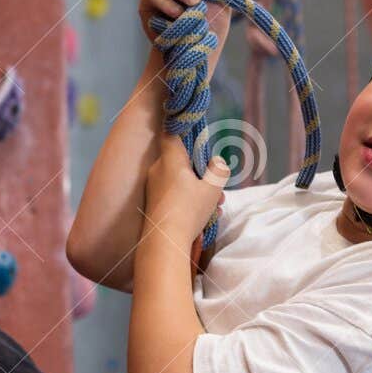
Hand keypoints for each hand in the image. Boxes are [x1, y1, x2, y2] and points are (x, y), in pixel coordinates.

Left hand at [142, 131, 230, 250]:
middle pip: (181, 161)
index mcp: (170, 159)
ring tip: (216, 207)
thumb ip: (218, 170)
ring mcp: (153, 187)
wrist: (164, 243)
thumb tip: (216, 161)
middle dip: (202, 172)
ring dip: (199, 190)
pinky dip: (188, 201)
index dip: (182, 129)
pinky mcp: (153, 203)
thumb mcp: (213, 188)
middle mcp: (157, 170)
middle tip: (218, 189)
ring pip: (179, 180)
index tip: (195, 134)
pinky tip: (204, 217)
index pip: (171, 133)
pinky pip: (173, 194)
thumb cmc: (189, 211)